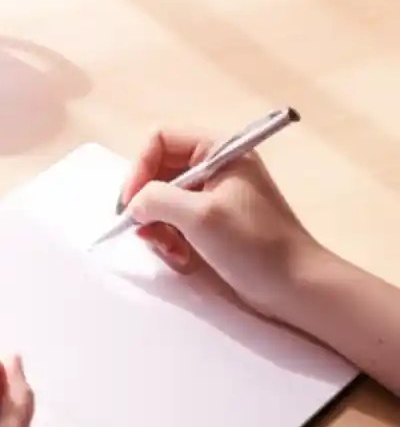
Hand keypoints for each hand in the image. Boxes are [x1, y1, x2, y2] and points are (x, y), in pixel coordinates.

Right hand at [121, 130, 324, 320]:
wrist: (295, 286)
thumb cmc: (254, 244)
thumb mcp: (200, 216)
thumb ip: (157, 199)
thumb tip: (134, 206)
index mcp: (218, 151)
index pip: (159, 140)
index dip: (139, 169)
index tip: (131, 204)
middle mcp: (214, 168)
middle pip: (157, 173)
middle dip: (147, 205)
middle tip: (147, 232)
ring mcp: (213, 197)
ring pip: (161, 202)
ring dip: (157, 228)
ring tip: (171, 251)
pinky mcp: (211, 224)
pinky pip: (174, 223)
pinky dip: (170, 241)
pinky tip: (183, 259)